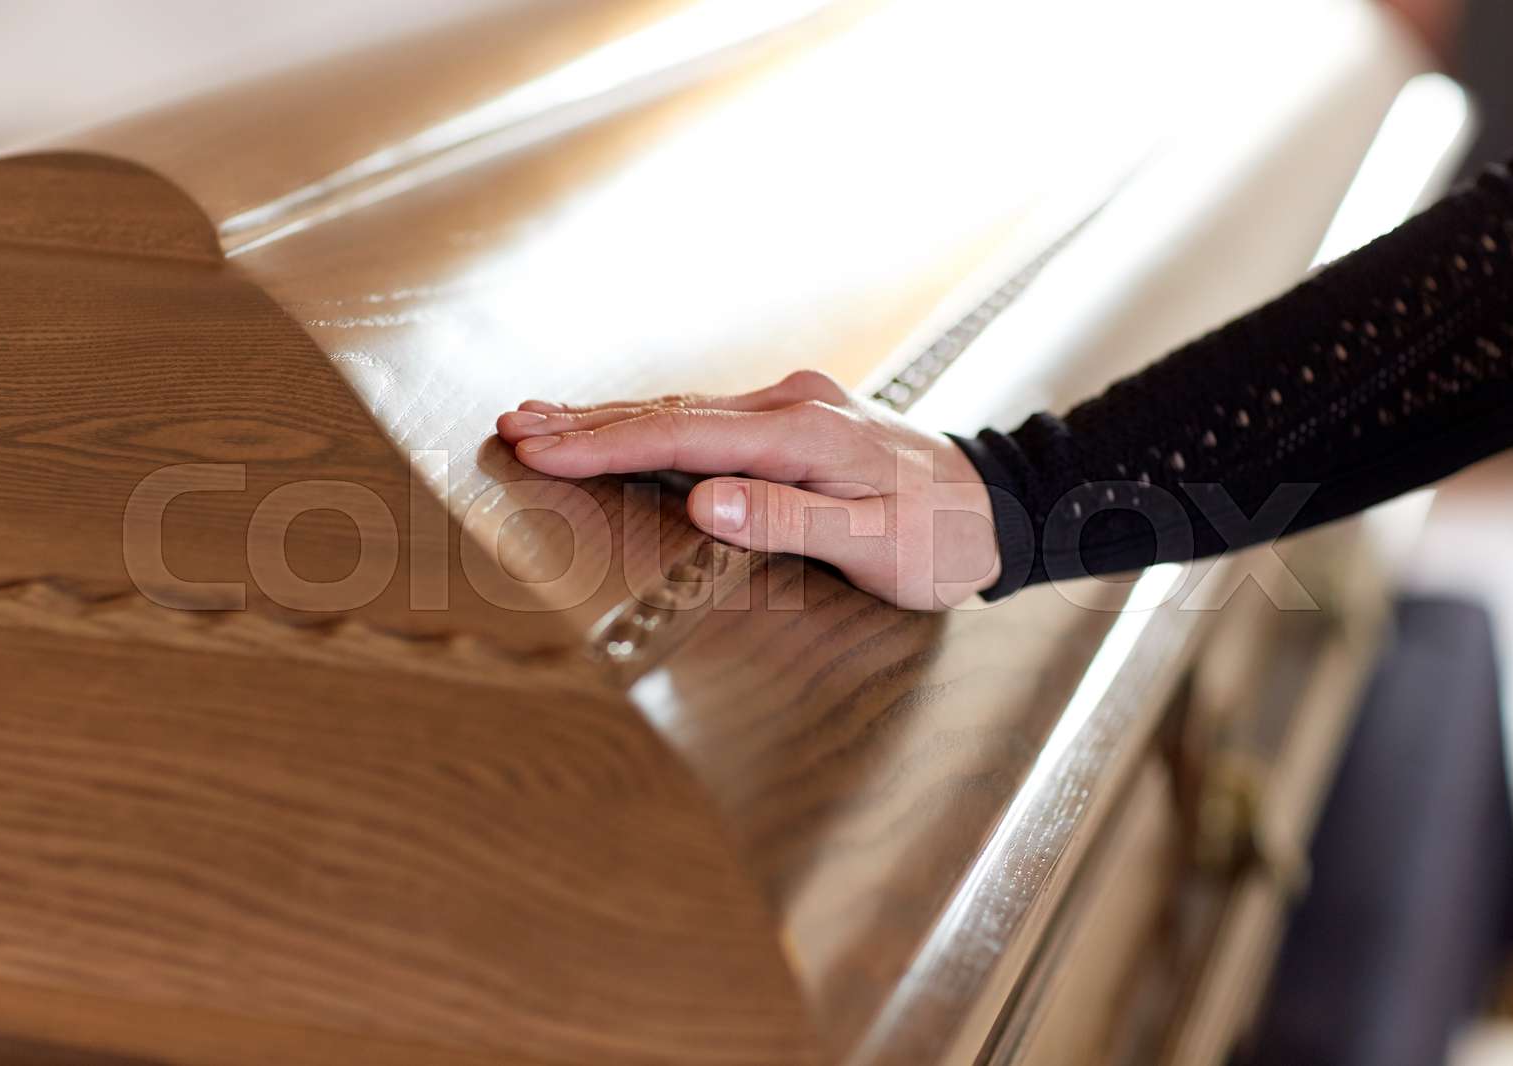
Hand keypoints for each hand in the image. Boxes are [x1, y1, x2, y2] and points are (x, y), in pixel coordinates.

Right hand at [495, 370, 1001, 608]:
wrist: (999, 505)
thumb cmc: (941, 539)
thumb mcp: (873, 546)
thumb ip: (785, 521)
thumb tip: (699, 502)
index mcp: (803, 436)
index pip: (681, 439)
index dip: (604, 446)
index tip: (540, 448)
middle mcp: (792, 407)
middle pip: (669, 413)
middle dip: (586, 422)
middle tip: (513, 424)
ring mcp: (794, 406)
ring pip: (682, 410)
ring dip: (610, 417)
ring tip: (543, 418)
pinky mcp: (797, 417)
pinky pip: (707, 417)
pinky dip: (653, 423)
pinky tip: (623, 426)